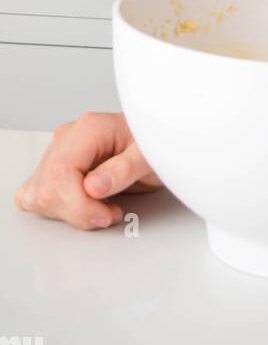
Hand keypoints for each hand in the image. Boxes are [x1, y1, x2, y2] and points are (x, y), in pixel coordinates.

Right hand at [14, 110, 162, 229]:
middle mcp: (68, 137)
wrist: (155, 140)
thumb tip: (93, 187)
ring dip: (69, 212)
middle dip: (78, 212)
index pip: (61, 173)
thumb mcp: (150, 156)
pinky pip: (35, 193)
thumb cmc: (153, 143)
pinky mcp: (54, 167)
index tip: (104, 216)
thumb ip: (124, 169)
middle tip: (109, 213)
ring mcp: (58, 152)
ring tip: (101, 207)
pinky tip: (79, 206)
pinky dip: (54, 208)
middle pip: (48, 188)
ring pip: (40, 195)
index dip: (79, 204)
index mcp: (89, 129)